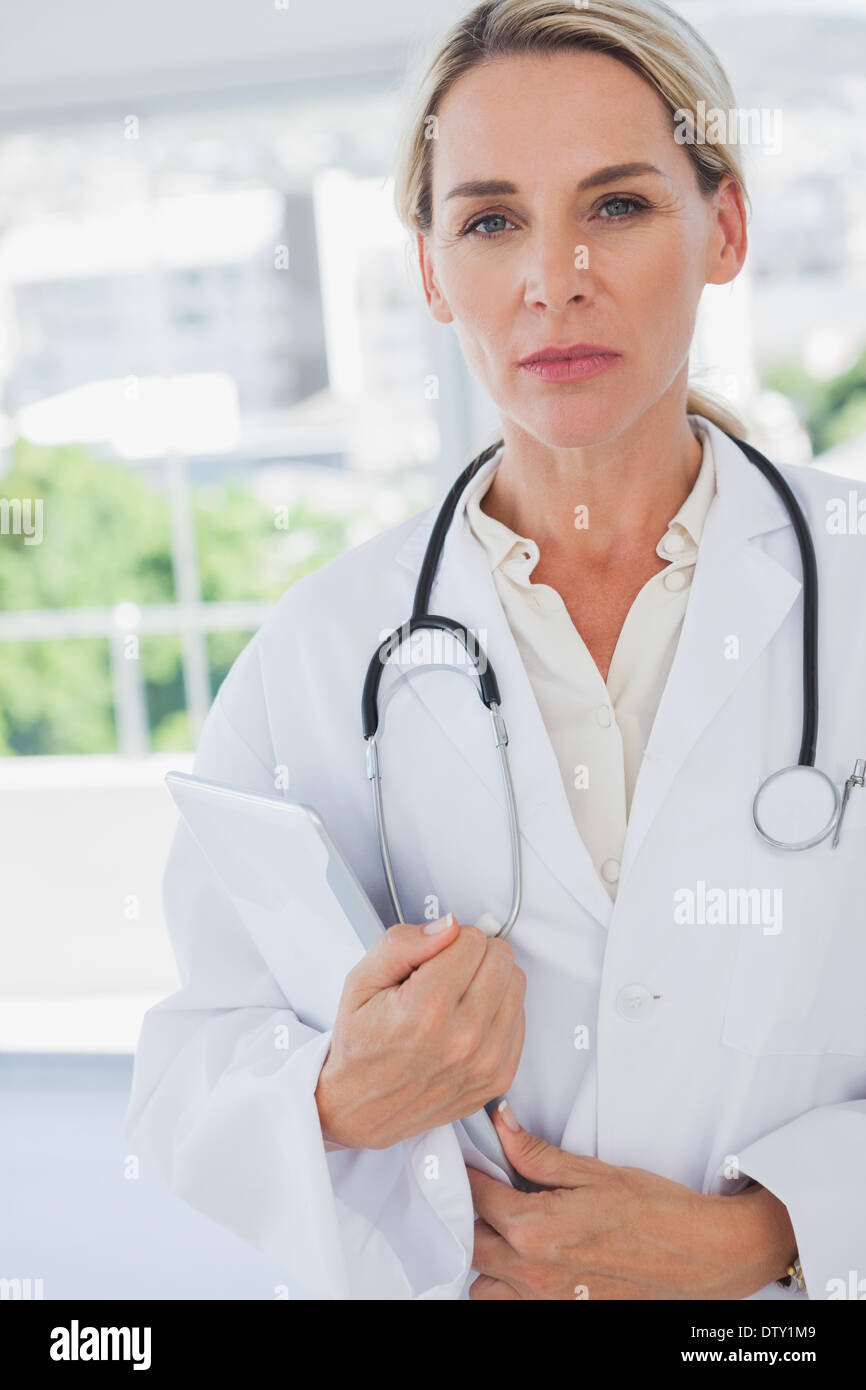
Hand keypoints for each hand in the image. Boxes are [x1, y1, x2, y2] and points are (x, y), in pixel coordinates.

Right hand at [315, 914, 525, 1150]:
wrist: (360, 1108)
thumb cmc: (360, 1046)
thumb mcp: (361, 982)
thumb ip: (402, 944)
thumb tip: (446, 926)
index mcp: (426, 1009)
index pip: (473, 940)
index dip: (450, 940)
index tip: (434, 956)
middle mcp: (463, 1038)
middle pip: (501, 959)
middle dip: (474, 956)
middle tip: (446, 973)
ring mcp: (485, 1061)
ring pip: (516, 984)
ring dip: (491, 981)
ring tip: (457, 997)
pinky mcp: (499, 1078)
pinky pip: (520, 1019)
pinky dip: (498, 1011)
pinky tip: (467, 1020)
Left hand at [467, 1103, 797, 1299]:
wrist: (701, 1255)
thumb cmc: (655, 1211)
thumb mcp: (592, 1170)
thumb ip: (535, 1153)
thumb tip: (499, 1125)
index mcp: (535, 1229)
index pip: (477, 1197)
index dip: (471, 1171)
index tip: (473, 1157)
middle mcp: (533, 1271)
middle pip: (471, 1243)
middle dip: (473, 1213)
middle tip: (490, 1188)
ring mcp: (547, 1300)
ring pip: (484, 1284)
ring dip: (487, 1255)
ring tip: (508, 1227)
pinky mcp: (563, 1313)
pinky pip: (514, 1303)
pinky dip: (509, 1283)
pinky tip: (529, 1256)